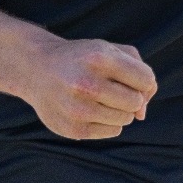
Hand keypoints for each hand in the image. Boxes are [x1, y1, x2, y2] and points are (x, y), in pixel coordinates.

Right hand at [20, 37, 156, 139]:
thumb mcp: (110, 51)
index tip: (130, 77)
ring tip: (100, 98)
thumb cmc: (84, 59)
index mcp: (99, 58)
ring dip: (120, 110)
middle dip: (132, 96)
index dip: (143, 80)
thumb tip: (142, 114)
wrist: (37, 69)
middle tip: (113, 88)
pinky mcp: (73, 129)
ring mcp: (78, 109)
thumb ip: (140, 73)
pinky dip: (108, 122)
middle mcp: (87, 84)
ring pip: (126, 119)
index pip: (146, 79)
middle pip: (136, 102)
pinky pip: (113, 131)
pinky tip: (90, 109)